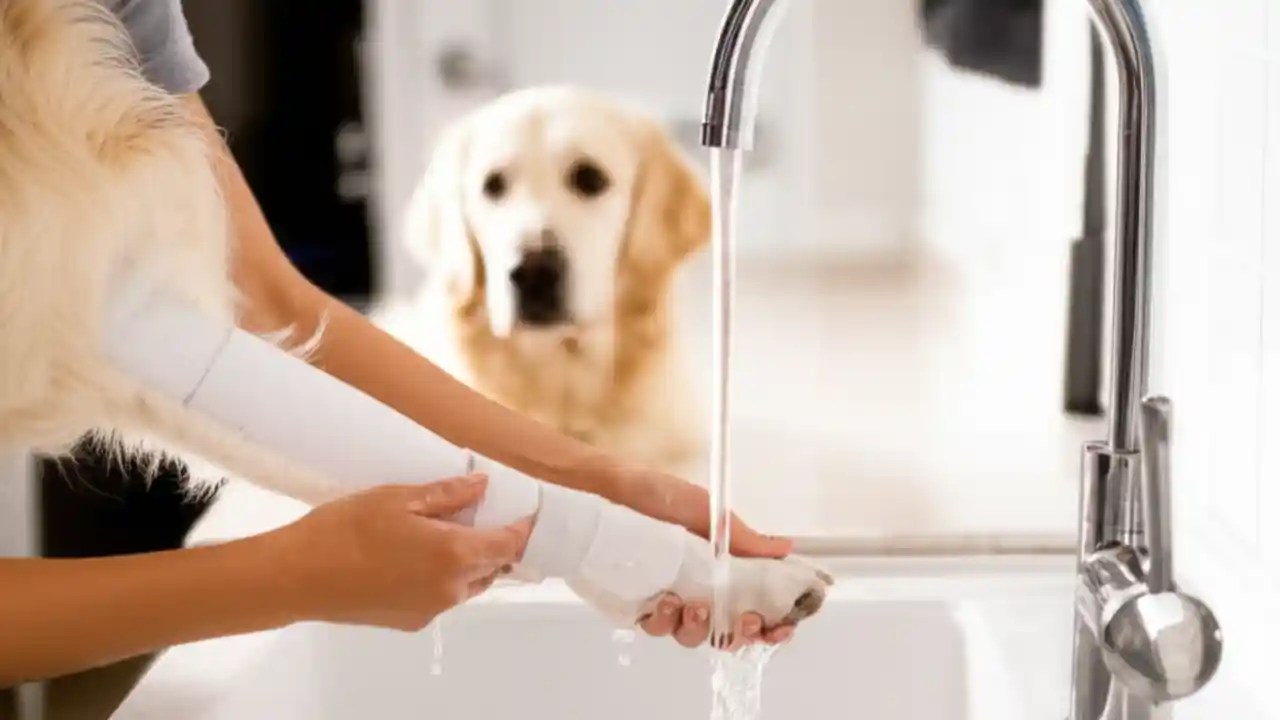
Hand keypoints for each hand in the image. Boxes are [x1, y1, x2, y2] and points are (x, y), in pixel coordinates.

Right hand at [268, 473, 531, 631]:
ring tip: (449, 532)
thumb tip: (482, 485)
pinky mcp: (410, 621)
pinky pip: (442, 597)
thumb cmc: (344, 530)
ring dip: (471, 562)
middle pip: (493, 567)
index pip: (508, 544)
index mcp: (453, 555)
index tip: (528, 512)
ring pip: (469, 585)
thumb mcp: (399, 498)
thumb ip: (448, 494)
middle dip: (496, 543)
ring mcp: (430, 609)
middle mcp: (449, 589)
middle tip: (484, 514)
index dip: (523, 527)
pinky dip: (444, 578)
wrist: (296, 576)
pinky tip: (419, 555)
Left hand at [607, 466, 796, 649]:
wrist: (607, 490)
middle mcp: (699, 588)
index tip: (780, 627)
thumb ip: (745, 539)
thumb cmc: (657, 495)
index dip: (772, 624)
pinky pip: (657, 629)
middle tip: (745, 619)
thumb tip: (784, 548)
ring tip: (696, 606)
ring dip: (700, 629)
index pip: (756, 606)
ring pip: (693, 636)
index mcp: (723, 568)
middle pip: (729, 632)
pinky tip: (666, 601)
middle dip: (742, 634)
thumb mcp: (708, 512)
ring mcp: (670, 600)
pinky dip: (665, 622)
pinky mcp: (639, 605)